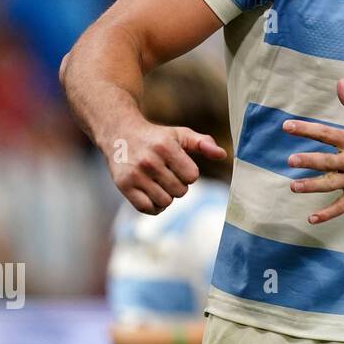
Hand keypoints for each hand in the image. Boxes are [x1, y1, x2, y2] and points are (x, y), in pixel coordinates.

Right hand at [107, 118, 226, 213]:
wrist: (120, 134)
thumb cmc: (157, 137)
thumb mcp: (181, 134)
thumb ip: (203, 143)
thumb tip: (223, 155)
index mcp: (166, 147)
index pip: (192, 176)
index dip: (189, 174)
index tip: (179, 166)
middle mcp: (149, 161)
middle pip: (180, 191)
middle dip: (178, 185)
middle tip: (168, 174)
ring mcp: (135, 174)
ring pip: (165, 202)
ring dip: (167, 196)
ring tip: (160, 183)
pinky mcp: (123, 185)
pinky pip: (147, 208)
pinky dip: (154, 206)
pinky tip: (152, 194)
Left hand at [282, 79, 343, 223]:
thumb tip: (340, 82)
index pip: (326, 133)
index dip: (306, 129)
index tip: (287, 127)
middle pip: (326, 160)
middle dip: (308, 160)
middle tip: (291, 160)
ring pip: (331, 184)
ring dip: (312, 186)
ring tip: (294, 187)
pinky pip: (342, 206)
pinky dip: (327, 214)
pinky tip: (312, 218)